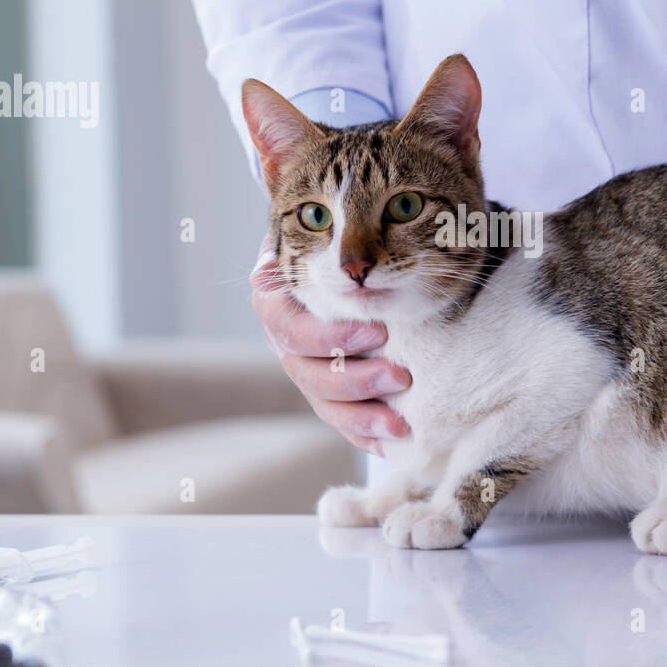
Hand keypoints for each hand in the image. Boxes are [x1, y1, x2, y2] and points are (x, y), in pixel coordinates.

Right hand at [251, 233, 409, 454]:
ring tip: (401, 422)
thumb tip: (265, 225)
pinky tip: (391, 443)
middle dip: (356, 380)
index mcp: (274, 303)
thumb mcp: (314, 227)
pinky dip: (363, 435)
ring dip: (362, 416)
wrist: (336, 259)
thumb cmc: (328, 239)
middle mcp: (283, 342)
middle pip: (308, 374)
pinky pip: (340, 421)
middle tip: (401, 377)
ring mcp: (303, 370)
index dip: (331, 337)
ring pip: (323, 404)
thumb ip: (295, 223)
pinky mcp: (325, 392)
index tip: (378, 334)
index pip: (290, 328)